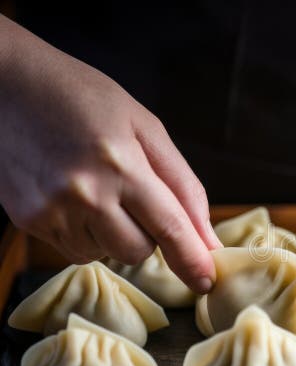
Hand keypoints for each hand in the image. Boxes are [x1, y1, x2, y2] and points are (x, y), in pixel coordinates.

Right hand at [0, 15, 220, 292]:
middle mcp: (85, 194)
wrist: (6, 83)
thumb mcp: (145, 127)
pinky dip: (84, 232)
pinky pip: (73, 249)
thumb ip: (182, 185)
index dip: (193, 261)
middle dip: (148, 235)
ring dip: (113, 234)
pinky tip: (73, 195)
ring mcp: (51, 211)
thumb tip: (207, 238)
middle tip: (134, 196)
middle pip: (138, 252)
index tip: (207, 282)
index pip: (169, 228)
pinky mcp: (27, 220)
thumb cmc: (83, 98)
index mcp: (122, 165)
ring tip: (97, 188)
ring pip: (105, 254)